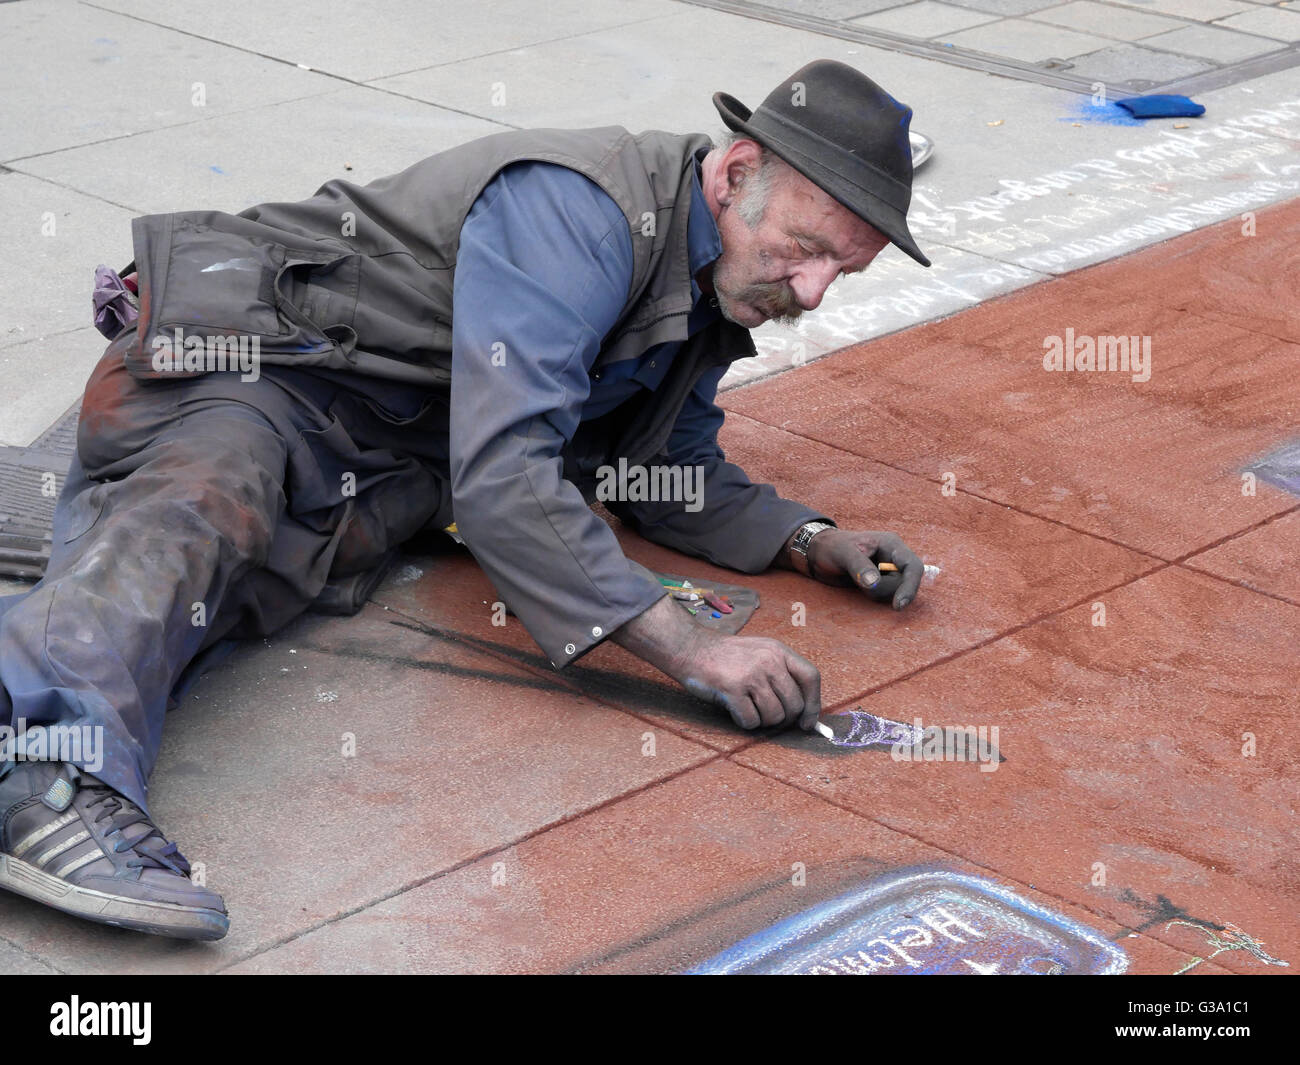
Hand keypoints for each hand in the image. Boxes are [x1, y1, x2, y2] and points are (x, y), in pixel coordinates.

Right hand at [680, 634, 821, 730]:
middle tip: (766, 716)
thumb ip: (781, 674)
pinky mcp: (733, 689)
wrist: (690, 648)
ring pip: (774, 716)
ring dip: (762, 721)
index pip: (811, 677)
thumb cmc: (725, 656)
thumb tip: (802, 713)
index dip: (813, 704)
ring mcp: (751, 675)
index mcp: (778, 651)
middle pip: (794, 705)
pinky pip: (751, 721)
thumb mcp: (759, 652)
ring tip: (747, 708)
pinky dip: (744, 722)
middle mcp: (768, 661)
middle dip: (783, 719)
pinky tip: (734, 709)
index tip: (807, 722)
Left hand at [805, 528, 922, 609]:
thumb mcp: (843, 553)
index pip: (913, 567)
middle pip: (904, 583)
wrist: (819, 554)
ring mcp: (888, 572)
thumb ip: (859, 566)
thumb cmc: (831, 547)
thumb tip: (874, 584)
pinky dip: (873, 596)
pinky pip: (885, 596)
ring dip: (876, 593)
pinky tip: (860, 586)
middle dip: (883, 589)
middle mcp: (894, 558)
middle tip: (859, 581)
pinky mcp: (881, 583)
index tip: (898, 605)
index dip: (910, 587)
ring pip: (895, 593)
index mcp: (891, 545)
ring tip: (857, 580)